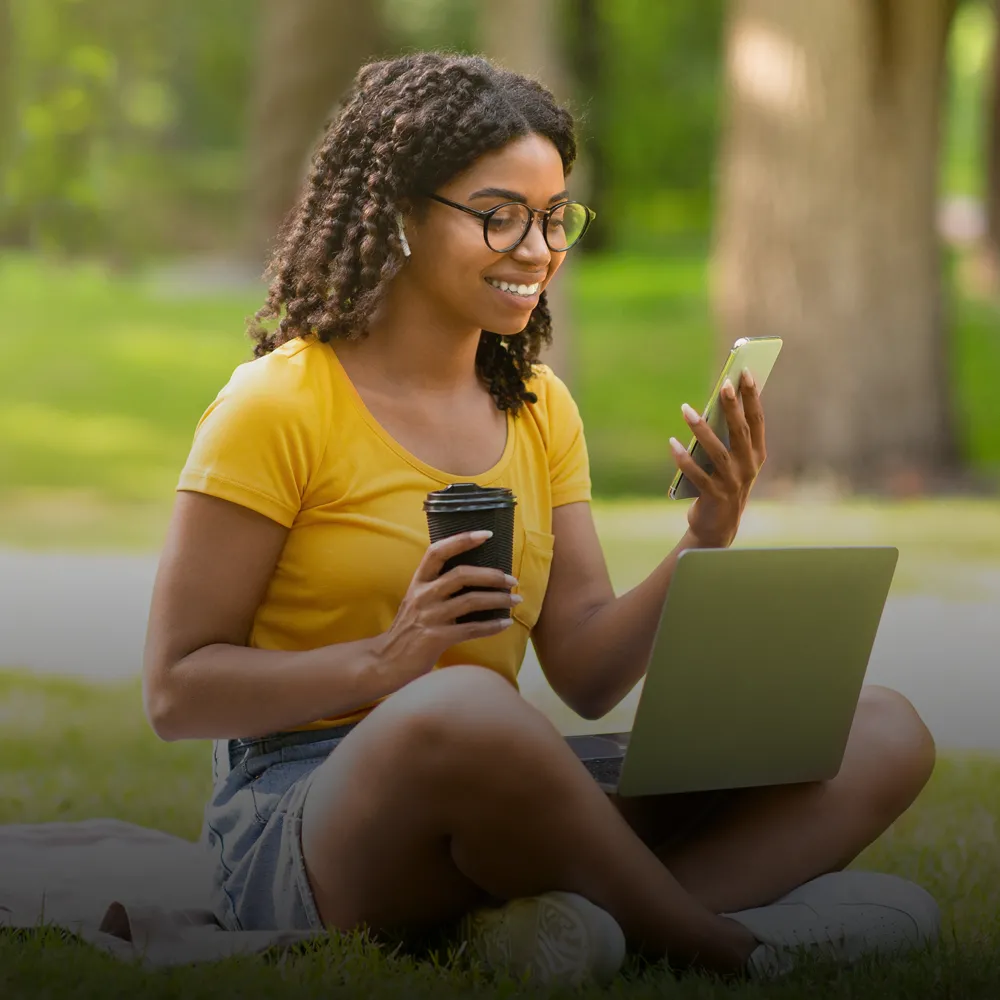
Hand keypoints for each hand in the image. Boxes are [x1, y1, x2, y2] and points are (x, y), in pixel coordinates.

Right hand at [378, 530, 520, 683]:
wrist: (386, 661)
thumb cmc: (408, 629)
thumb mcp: (416, 601)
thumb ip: (437, 587)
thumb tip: (473, 575)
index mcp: (418, 582)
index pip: (437, 551)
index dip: (462, 540)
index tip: (487, 534)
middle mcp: (423, 595)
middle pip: (461, 575)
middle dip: (491, 575)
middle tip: (512, 580)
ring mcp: (429, 616)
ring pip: (470, 601)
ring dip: (497, 599)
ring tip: (515, 600)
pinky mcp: (436, 638)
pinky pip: (471, 629)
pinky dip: (492, 626)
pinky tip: (505, 623)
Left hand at [669, 368, 766, 547]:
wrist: (718, 527)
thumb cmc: (723, 484)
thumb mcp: (731, 461)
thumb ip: (727, 437)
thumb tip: (714, 405)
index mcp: (757, 455)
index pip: (757, 420)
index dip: (752, 397)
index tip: (745, 373)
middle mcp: (748, 468)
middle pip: (740, 432)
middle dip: (733, 406)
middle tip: (724, 384)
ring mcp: (732, 483)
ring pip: (716, 450)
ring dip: (700, 429)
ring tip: (685, 409)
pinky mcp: (714, 496)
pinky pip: (696, 474)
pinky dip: (683, 459)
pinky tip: (672, 443)